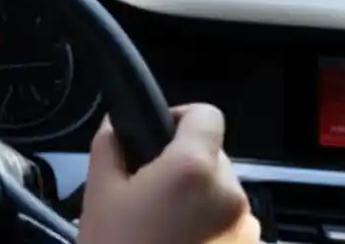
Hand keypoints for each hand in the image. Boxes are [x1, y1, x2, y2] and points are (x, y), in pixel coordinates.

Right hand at [78, 104, 260, 243]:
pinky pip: (228, 226)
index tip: (158, 134)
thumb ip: (110, 145)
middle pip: (213, 156)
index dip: (180, 117)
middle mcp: (229, 194)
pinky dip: (207, 229)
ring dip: (197, 199)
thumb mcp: (99, 194)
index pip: (206, 114)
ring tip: (161, 226)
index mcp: (193, 168)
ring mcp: (245, 229)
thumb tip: (118, 126)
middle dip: (184, 164)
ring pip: (221, 193)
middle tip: (148, 191)